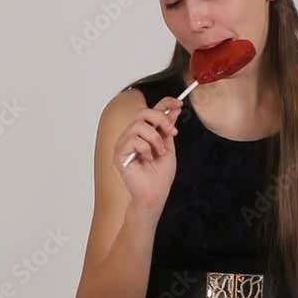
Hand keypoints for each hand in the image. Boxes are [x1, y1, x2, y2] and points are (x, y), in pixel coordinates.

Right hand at [113, 96, 182, 218]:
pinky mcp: (119, 154)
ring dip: (155, 139)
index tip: (179, 103)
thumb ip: (168, 128)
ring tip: (159, 153)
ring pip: (138, 126)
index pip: (150, 111)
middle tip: (173, 132)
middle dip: (161, 119)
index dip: (164, 103)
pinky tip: (147, 160)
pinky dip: (145, 149)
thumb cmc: (160, 175)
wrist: (155, 194)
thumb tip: (174, 109)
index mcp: (143, 133)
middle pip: (143, 113)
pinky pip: (133, 141)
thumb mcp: (168, 146)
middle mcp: (132, 136)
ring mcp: (124, 144)